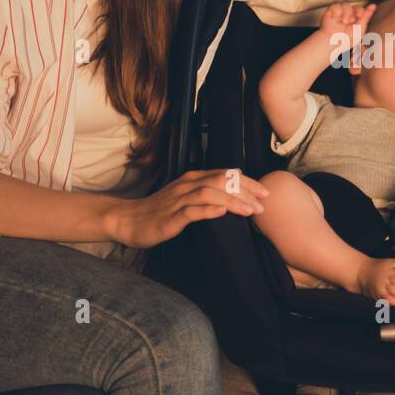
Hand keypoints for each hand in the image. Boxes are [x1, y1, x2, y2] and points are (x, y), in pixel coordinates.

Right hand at [108, 169, 268, 248]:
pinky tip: (222, 213)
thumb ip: (208, 194)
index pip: (226, 174)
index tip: (265, 193)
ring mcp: (178, 200)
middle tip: (263, 204)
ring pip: (210, 194)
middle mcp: (187, 185)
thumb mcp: (186, 198)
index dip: (248, 182)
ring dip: (233, 201)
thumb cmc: (160, 211)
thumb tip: (235, 195)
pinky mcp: (170, 217)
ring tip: (250, 210)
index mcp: (193, 179)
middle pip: (222, 181)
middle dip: (245, 191)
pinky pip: (191, 211)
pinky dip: (208, 210)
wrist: (129, 220)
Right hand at [319, 1, 374, 37]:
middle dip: (354, 13)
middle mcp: (348, 16)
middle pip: (355, 6)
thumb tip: (373, 6)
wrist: (333, 41)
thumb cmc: (346, 40)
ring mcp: (340, 14)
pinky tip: (336, 19)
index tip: (360, 16)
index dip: (361, 11)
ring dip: (346, 14)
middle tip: (352, 21)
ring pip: (346, 5)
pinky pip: (336, 6)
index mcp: (356, 20)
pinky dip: (337, 13)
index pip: (361, 10)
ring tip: (344, 22)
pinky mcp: (331, 12)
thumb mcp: (360, 29)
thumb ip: (366, 17)